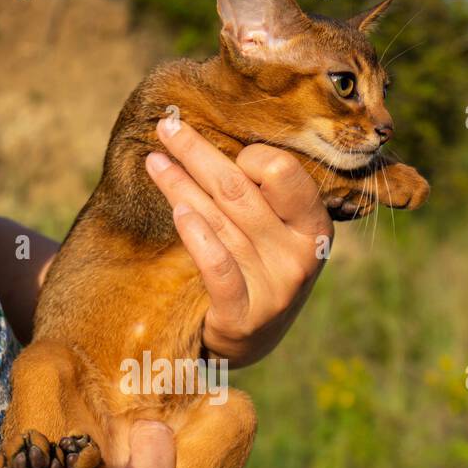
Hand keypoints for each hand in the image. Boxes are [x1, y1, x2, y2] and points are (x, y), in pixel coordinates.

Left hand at [145, 117, 333, 366]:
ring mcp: (274, 287)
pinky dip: (198, 236)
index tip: (225, 153)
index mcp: (315, 227)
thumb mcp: (278, 234)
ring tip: (153, 161)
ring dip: (180, 185)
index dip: (250, 156)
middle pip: (239, 190)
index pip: (283, 172)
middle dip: (197, 153)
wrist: (251, 341)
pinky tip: (177, 211)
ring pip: (218, 221)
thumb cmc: (260, 271)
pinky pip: (218, 266)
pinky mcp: (244, 316)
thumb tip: (214, 136)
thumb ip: (263, 197)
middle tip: (165, 126)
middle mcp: (299, 255)